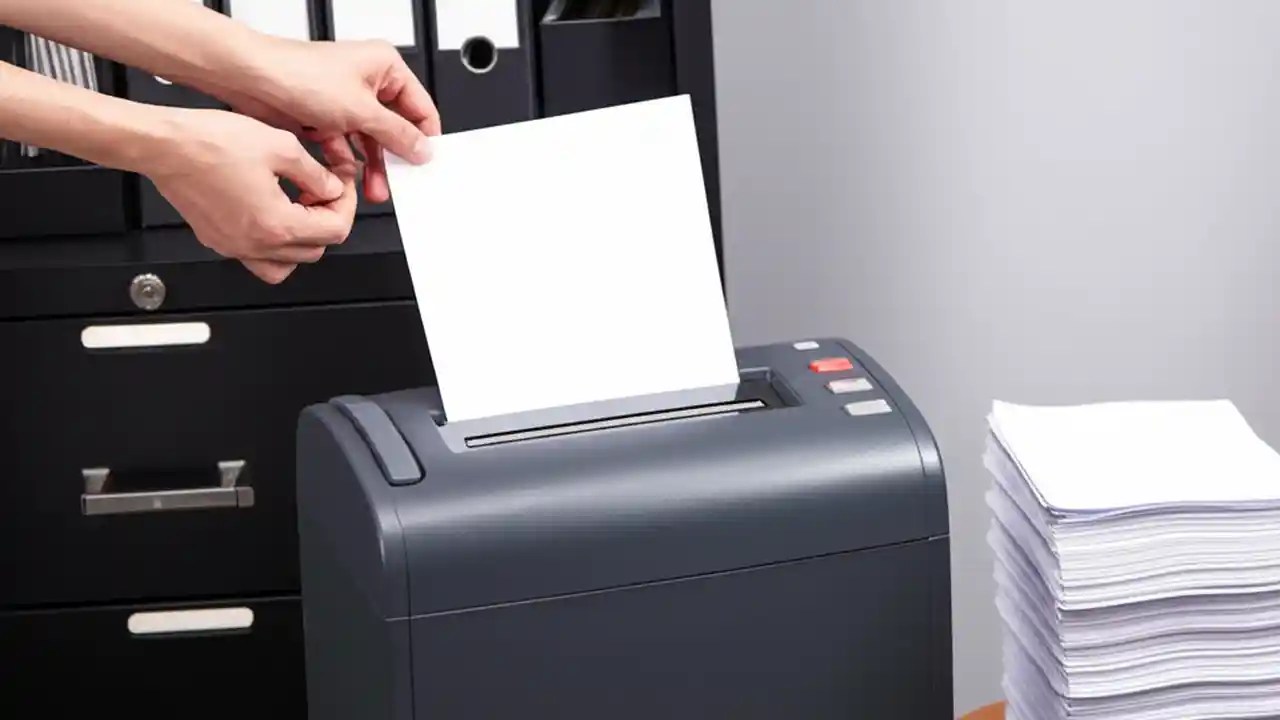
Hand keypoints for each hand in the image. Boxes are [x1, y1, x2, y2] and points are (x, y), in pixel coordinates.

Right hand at [141, 107, 359, 283]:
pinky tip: (273, 213)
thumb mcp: (281, 146)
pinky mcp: (219, 240)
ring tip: (299, 206)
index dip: (346, 203)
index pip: (336, 230)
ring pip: (288, 263)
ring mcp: (235, 247)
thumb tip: (333, 187)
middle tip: (322, 189)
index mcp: (277, 225)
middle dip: (327, 218)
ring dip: (303, 238)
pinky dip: (274, 244)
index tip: (341, 183)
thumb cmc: (209, 142)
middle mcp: (255, 244)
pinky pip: (258, 258)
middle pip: (316, 249)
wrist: (163, 145)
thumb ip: (316, 174)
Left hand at [220, 37, 441, 204]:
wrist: (252, 79)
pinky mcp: (325, 118)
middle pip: (395, 128)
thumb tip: (422, 149)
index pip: (420, 108)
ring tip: (375, 188)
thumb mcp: (362, 110)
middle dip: (395, 158)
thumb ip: (397, 134)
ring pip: (370, 141)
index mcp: (385, 68)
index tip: (426, 164)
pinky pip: (346, 146)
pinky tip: (349, 178)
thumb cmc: (300, 75)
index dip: (425, 138)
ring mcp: (345, 101)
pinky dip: (348, 163)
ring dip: (372, 166)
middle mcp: (367, 82)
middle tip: (400, 181)